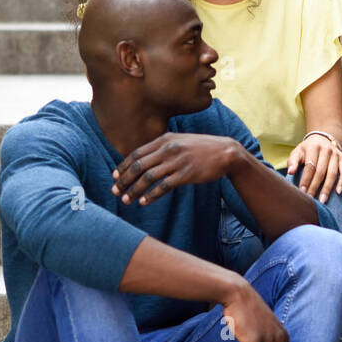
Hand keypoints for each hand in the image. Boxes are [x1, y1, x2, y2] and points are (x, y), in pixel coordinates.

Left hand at [111, 133, 240, 205]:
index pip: (137, 153)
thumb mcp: (181, 141)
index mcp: (165, 139)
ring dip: (134, 190)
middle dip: (124, 180)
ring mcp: (178, 161)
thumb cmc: (202, 148)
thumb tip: (145, 159)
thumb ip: (163, 147)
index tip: (114, 177)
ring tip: (126, 200)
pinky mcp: (187, 174)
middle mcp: (169, 149)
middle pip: (139, 166)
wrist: (226, 152)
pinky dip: (152, 195)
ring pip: (148, 177)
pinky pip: (164, 186)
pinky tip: (144, 202)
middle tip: (115, 191)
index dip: (123, 166)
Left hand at [287, 133, 341, 203]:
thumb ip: (293, 162)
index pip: (310, 166)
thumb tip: (290, 172)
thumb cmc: (307, 150)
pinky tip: (338, 192)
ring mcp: (336, 154)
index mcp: (313, 147)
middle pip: (321, 171)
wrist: (322, 139)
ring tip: (323, 200)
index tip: (302, 192)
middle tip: (311, 199)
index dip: (306, 180)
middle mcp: (326, 149)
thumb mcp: (297, 152)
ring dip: (327, 188)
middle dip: (315, 187)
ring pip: (332, 173)